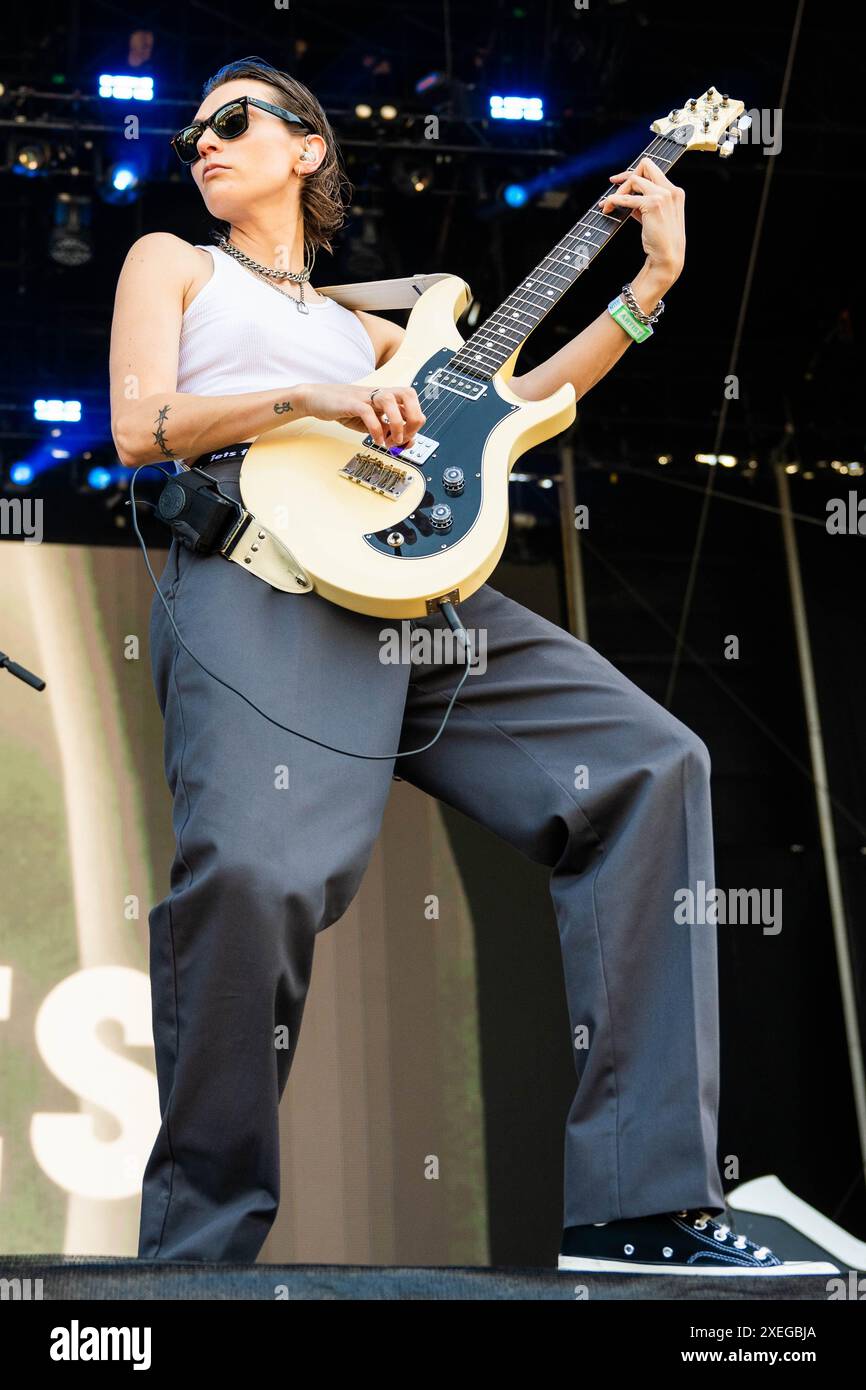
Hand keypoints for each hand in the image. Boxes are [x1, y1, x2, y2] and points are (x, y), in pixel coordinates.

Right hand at [298, 383, 425, 448]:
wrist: (318, 399)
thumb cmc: (345, 409)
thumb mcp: (371, 421)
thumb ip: (387, 429)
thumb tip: (405, 442)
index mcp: (387, 396)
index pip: (413, 404)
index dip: (415, 424)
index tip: (406, 440)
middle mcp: (379, 393)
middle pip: (408, 394)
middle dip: (413, 418)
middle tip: (405, 437)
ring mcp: (366, 396)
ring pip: (390, 400)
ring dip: (397, 424)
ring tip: (392, 441)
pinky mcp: (352, 402)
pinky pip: (368, 412)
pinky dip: (376, 429)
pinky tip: (376, 440)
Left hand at [597, 158, 685, 279]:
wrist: (667, 257)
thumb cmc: (661, 241)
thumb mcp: (654, 218)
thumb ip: (643, 204)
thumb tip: (625, 198)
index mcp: (674, 191)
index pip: (652, 170)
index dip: (633, 173)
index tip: (618, 181)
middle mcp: (671, 190)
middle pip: (646, 165)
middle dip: (627, 176)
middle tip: (613, 188)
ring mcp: (663, 195)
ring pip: (635, 179)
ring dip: (619, 191)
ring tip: (609, 205)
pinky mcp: (653, 204)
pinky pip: (628, 198)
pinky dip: (614, 200)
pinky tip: (608, 207)